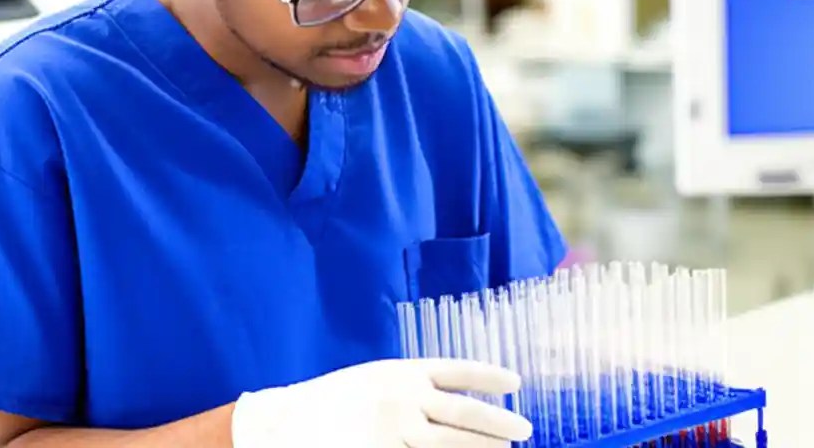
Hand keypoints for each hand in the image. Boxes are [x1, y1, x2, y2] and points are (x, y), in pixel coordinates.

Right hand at [231, 358, 532, 447]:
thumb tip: (451, 402)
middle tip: (527, 430)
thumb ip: (416, 391)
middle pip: (462, 413)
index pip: (456, 372)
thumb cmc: (336, 403)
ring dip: (483, 446)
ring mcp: (395, 428)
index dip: (488, 376)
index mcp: (402, 373)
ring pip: (449, 440)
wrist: (287, 422)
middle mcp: (404, 399)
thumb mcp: (378, 383)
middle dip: (497, 423)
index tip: (516, 382)